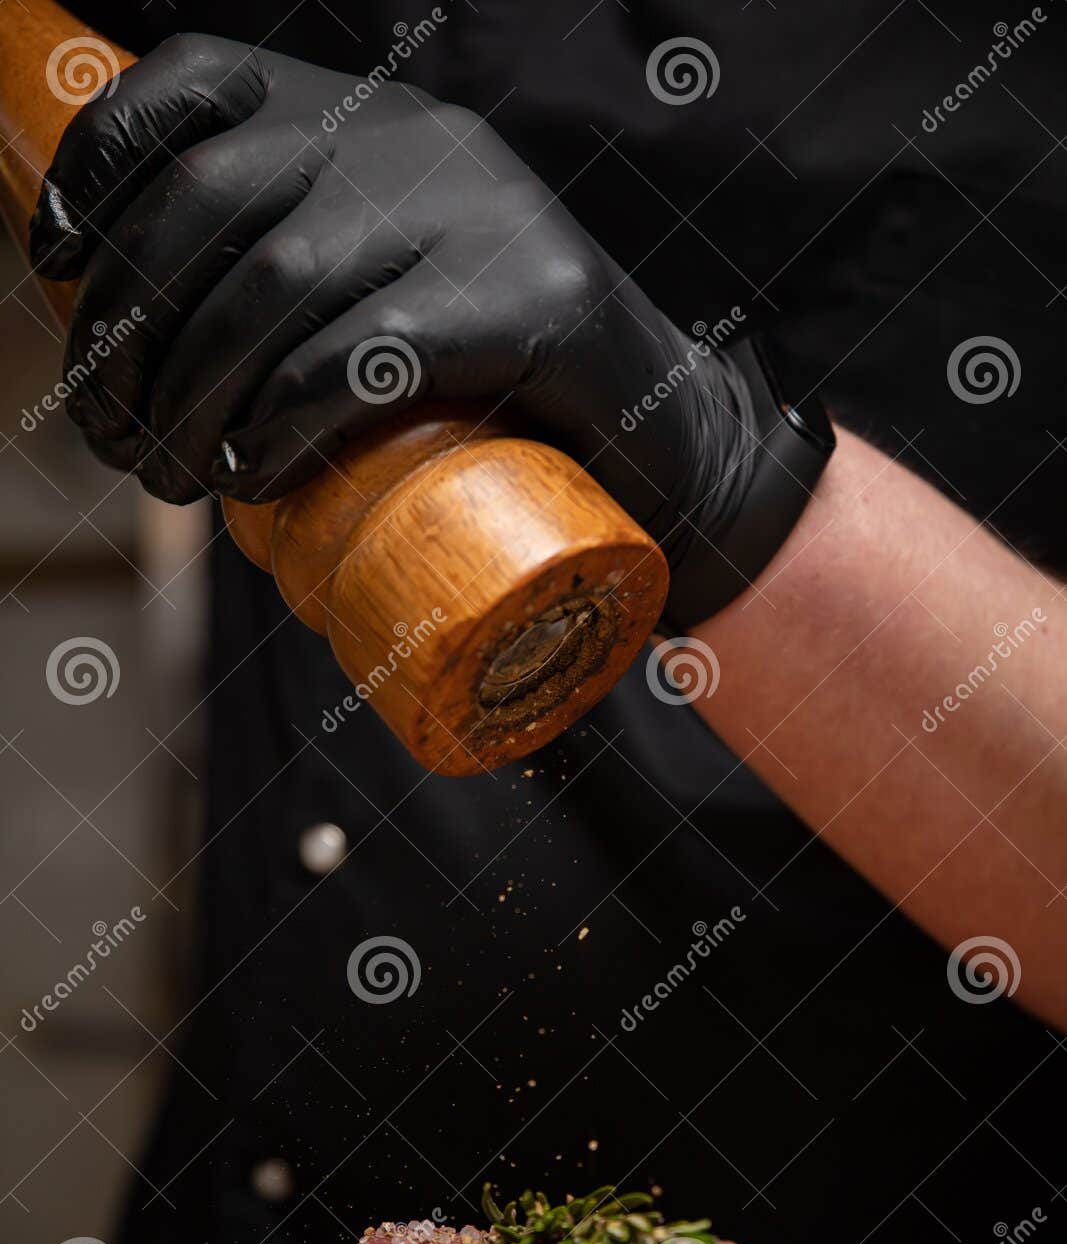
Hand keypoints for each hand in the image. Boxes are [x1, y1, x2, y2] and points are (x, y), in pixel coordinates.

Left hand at [31, 34, 753, 578]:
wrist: (666, 435)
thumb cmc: (498, 385)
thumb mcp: (392, 285)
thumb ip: (301, 272)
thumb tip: (131, 343)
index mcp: (374, 116)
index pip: (199, 84)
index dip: (101, 167)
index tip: (57, 269)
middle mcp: (420, 141)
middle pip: (212, 202)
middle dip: (130, 335)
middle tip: (117, 440)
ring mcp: (480, 217)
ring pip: (274, 285)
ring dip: (190, 398)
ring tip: (170, 481)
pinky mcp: (529, 306)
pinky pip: (361, 353)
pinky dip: (280, 421)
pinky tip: (249, 472)